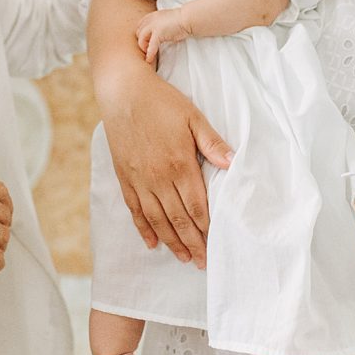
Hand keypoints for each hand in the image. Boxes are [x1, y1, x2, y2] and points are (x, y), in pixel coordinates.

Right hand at [99, 66, 232, 266]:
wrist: (122, 92)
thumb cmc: (160, 102)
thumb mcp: (192, 116)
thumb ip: (212, 143)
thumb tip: (232, 164)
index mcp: (179, 164)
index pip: (197, 206)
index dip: (207, 229)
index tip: (216, 246)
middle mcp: (158, 178)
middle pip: (178, 219)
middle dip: (192, 243)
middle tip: (202, 263)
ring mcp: (139, 180)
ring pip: (157, 220)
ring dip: (171, 242)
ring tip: (183, 258)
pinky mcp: (124, 177)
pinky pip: (135, 210)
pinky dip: (143, 229)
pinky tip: (152, 242)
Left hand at [136, 8, 191, 63]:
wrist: (188, 19)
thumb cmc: (182, 21)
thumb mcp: (167, 20)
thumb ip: (160, 25)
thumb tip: (160, 34)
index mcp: (153, 16)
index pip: (141, 25)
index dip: (142, 34)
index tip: (146, 42)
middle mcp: (151, 19)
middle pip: (139, 32)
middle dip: (142, 41)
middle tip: (147, 49)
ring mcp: (154, 25)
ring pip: (141, 38)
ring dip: (143, 47)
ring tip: (148, 54)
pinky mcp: (158, 33)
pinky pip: (151, 45)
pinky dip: (149, 53)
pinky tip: (149, 59)